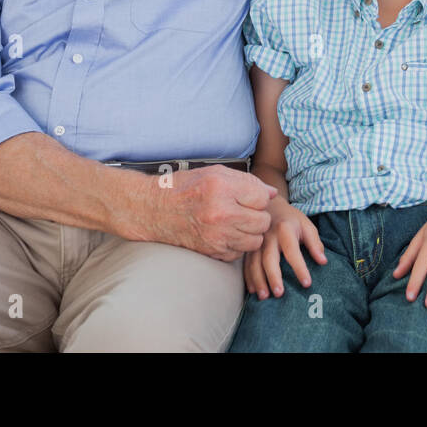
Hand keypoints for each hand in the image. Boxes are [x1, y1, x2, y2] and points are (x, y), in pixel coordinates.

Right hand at [146, 165, 275, 261]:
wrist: (153, 210)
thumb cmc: (184, 187)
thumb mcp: (215, 173)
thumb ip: (247, 181)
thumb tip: (273, 193)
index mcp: (221, 189)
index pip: (262, 198)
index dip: (259, 197)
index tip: (249, 197)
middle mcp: (220, 214)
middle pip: (263, 222)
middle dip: (259, 216)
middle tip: (245, 211)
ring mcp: (216, 236)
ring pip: (255, 241)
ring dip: (251, 233)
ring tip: (237, 223)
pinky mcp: (211, 252)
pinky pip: (239, 253)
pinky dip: (237, 245)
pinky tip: (226, 234)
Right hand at [245, 197, 326, 298]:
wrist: (270, 206)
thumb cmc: (291, 219)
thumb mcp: (307, 226)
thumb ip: (315, 243)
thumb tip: (323, 262)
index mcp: (285, 229)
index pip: (293, 251)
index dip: (300, 267)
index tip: (307, 283)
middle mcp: (268, 236)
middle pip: (269, 258)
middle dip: (273, 277)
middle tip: (280, 294)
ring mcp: (256, 242)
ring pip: (254, 263)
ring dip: (259, 281)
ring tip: (264, 297)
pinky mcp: (248, 247)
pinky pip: (246, 265)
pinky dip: (249, 278)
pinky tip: (253, 291)